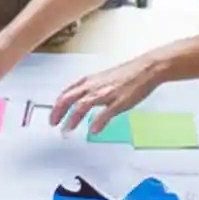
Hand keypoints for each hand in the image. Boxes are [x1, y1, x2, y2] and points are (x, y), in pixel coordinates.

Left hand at [50, 56, 165, 132]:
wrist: (146, 69)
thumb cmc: (126, 74)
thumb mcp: (101, 79)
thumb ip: (89, 89)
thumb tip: (78, 99)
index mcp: (89, 81)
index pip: (66, 93)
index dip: (56, 106)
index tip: (53, 116)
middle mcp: (94, 86)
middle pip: (69, 99)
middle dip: (58, 112)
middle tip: (54, 124)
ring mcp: (106, 94)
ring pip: (82, 106)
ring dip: (72, 119)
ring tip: (67, 130)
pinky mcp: (119, 101)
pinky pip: (105, 113)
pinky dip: (97, 122)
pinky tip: (93, 130)